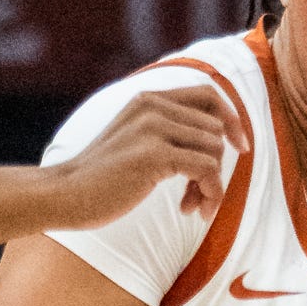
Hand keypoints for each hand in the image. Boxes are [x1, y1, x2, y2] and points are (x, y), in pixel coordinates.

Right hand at [32, 86, 228, 234]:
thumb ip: (166, 131)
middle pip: (216, 128)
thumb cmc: (102, 178)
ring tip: (191, 206)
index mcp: (148, 98)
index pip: (209, 95)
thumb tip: (216, 138)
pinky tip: (189, 211)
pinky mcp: (155, 154)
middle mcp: (152, 105)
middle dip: (216, 165)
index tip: (240, 147)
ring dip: (212, 185)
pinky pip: (206, 170)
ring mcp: (153, 127)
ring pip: (214, 150)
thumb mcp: (134, 141)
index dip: (231, 119)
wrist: (66, 193)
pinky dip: (208, 194)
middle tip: (199, 196)